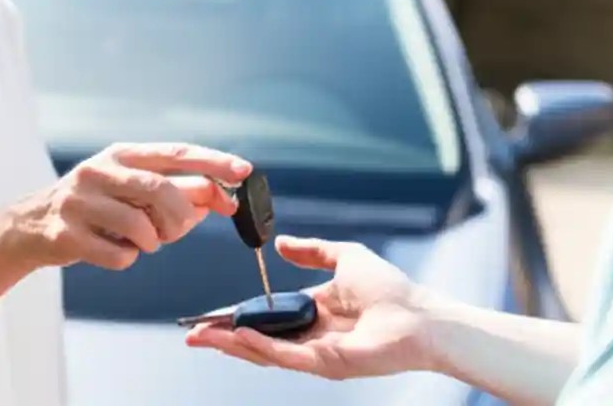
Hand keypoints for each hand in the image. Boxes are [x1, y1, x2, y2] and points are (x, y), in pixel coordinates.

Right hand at [15, 142, 251, 270]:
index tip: (243, 171)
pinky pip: (119, 256)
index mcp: (121, 154)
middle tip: (179, 230)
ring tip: (142, 241)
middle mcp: (98, 170)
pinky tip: (114, 250)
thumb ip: (175, 191)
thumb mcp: (132, 189)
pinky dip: (127, 259)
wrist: (33, 226)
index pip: (175, 152)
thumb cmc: (98, 206)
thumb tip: (219, 198)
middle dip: (180, 216)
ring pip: (140, 227)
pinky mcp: (66, 234)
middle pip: (159, 190)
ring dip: (152, 242)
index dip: (212, 161)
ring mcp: (79, 201)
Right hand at [186, 236, 434, 379]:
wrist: (420, 316)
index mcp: (314, 311)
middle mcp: (311, 335)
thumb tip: (280, 246)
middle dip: (223, 337)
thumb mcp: (345, 257)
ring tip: (203, 337)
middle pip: (258, 338)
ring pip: (264, 351)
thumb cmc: (392, 289)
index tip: (209, 314)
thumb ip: (312, 251)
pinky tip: (237, 338)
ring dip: (232, 345)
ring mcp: (315, 353)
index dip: (237, 315)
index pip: (267, 315)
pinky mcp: (324, 364)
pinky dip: (259, 348)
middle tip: (192, 333)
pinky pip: (285, 356)